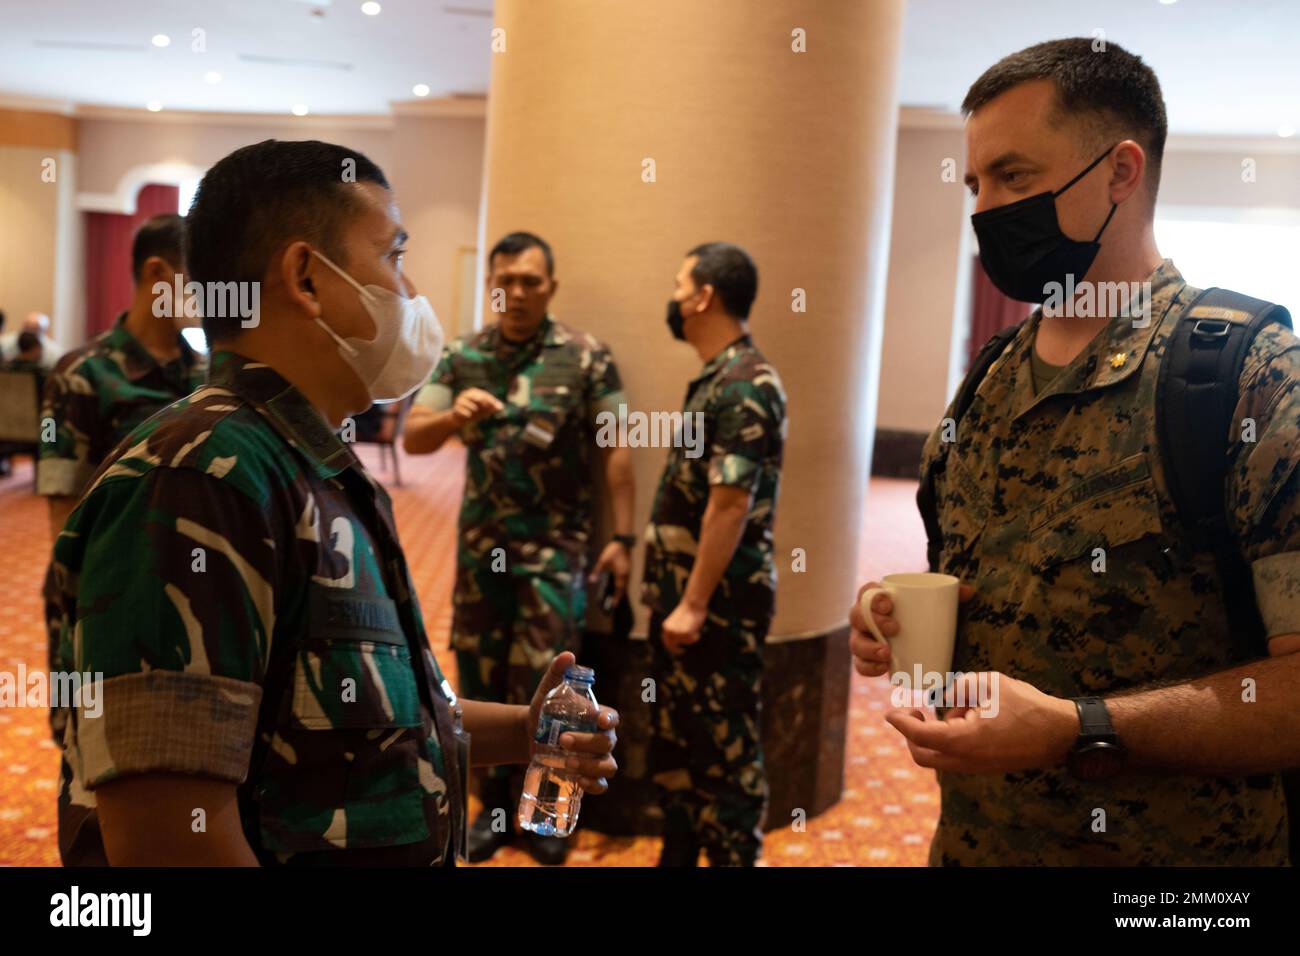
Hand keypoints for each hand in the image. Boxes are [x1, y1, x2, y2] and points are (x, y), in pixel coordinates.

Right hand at [451, 387, 503, 426]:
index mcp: (474, 393)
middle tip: (484, 402)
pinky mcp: (455, 409)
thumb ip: (492, 408)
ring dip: (470, 404)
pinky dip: (464, 411)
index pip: (483, 395)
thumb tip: (502, 407)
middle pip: (472, 394)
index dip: (489, 399)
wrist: (461, 420)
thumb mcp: (485, 410)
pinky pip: (458, 409)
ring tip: (475, 409)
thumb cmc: (475, 412)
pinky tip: (468, 415)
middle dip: (478, 398)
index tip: (495, 405)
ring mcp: (459, 402)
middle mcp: (466, 395)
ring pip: (464, 401)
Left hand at [526, 652, 619, 793]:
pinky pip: (601, 785)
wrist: (530, 734)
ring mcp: (597, 759)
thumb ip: (557, 672)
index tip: (600, 720)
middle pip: (607, 743)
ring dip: (591, 766)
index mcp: (599, 716)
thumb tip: (568, 655)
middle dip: (587, 742)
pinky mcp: (587, 776)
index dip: (610, 719)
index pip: (613, 718)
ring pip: (607, 766)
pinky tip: (579, 781)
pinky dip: (593, 785)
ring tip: (568, 762)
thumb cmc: (545, 710)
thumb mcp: (548, 691)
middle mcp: (604, 739)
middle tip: (563, 739)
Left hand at [587, 540, 630, 607]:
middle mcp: (627, 574)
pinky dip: (623, 584)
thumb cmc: (612, 552)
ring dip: (622, 590)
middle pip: (624, 588)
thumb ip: (597, 571)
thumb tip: (591, 580)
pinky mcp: (629, 568)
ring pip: (626, 584)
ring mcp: (629, 571)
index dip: (617, 598)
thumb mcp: (602, 561)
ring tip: (617, 596)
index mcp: (621, 574)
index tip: (614, 605)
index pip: (620, 589)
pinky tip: (619, 584)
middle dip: (620, 596)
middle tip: (615, 602)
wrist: (622, 542)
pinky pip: (627, 579)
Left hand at [660, 600, 706, 655]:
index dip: (671, 648)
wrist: (692, 603)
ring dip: (691, 639)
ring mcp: (677, 633)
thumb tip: (679, 643)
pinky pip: (692, 640)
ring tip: (695, 630)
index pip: (666, 642)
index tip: (677, 651)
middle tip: (682, 652)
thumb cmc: (688, 611)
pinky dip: (696, 636)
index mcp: (666, 627)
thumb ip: (676, 631)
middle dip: (678, 650)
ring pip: (685, 642)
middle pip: (673, 646)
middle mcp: (669, 631)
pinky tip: (697, 629)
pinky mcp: (685, 633)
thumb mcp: (678, 622)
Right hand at [848, 580, 974, 676]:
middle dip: (872, 622)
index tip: (890, 604)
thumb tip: (970, 593)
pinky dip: (869, 668)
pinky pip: (860, 665)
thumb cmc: (923, 615)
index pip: (866, 592)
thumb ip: (951, 595)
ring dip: (869, 648)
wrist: (917, 638)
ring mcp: (863, 639)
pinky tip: (881, 669)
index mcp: (876, 599)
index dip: (873, 597)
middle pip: (857, 616)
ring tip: (887, 653)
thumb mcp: (936, 603)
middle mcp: (864, 618)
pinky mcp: (867, 659)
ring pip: (856, 643)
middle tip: (895, 628)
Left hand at [883, 671, 1078, 772]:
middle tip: (913, 710)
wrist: (1060, 734)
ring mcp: (976, 767)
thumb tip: (940, 698)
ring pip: (937, 758)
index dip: (900, 722)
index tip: (890, 712)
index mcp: (964, 740)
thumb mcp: (988, 684)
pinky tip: (963, 717)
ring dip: (931, 736)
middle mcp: (967, 760)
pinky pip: (953, 758)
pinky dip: (947, 740)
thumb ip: (957, 688)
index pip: (919, 735)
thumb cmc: (1027, 706)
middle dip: (910, 734)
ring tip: (950, 708)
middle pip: (922, 755)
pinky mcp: (984, 767)